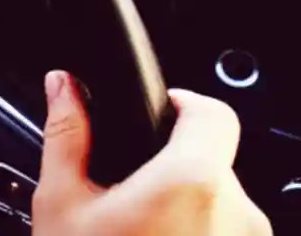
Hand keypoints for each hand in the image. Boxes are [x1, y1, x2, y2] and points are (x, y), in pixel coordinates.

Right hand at [32, 71, 270, 235]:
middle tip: (129, 200)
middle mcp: (237, 214)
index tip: (159, 113)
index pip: (213, 112)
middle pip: (212, 162)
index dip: (183, 104)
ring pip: (220, 206)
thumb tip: (64, 87)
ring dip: (187, 211)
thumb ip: (68, 136)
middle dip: (172, 171)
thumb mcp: (62, 206)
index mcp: (191, 182)